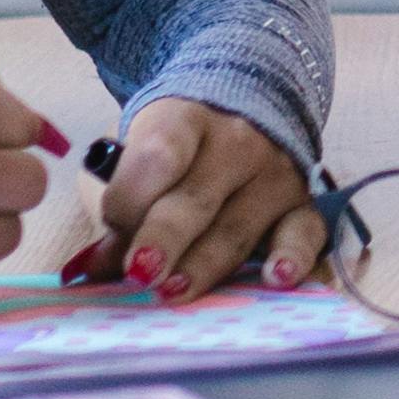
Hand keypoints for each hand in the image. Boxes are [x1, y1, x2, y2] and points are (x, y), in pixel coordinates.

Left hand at [82, 95, 327, 302]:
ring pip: (237, 228)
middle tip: (140, 272)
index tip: (111, 223)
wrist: (244, 107)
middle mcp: (236, 143)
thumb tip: (95, 269)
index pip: (159, 155)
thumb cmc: (175, 148)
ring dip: (204, 264)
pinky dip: (293, 257)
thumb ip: (118, 212)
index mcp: (185, 119)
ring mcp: (274, 174)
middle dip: (164, 239)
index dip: (130, 197)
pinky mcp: (302, 205)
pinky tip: (277, 278)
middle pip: (195, 198)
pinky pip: (304, 233)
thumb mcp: (137, 159)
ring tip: (174, 292)